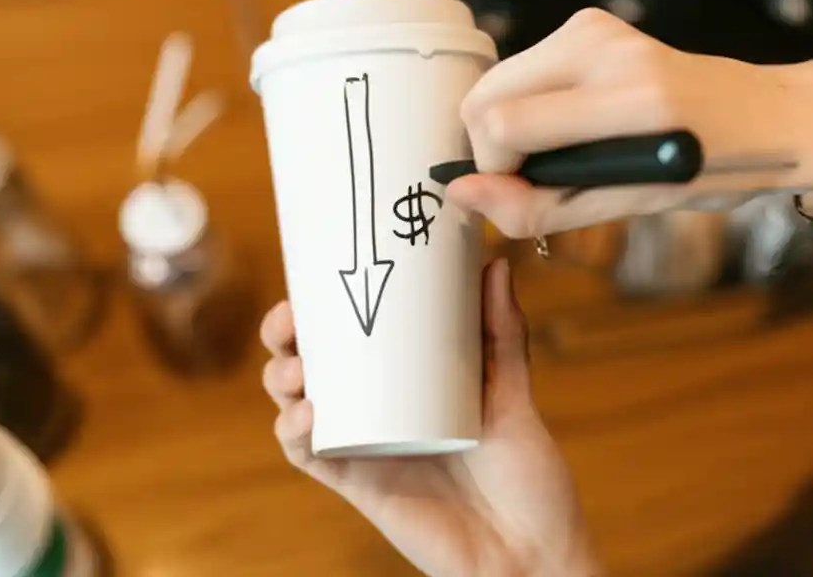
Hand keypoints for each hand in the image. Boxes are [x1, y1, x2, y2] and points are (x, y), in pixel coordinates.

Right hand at [261, 260, 596, 576]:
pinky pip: (311, 456)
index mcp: (404, 381)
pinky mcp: (358, 484)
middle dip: (284, 337)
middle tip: (290, 319)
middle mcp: (375, 410)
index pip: (348, 334)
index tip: (314, 274)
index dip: (319, 306)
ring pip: (295, 406)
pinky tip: (309, 415)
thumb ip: (501, 334)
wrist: (531, 550)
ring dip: (281, 381)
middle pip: (308, 363)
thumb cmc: (526, 476)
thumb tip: (495, 264)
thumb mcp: (512, 394)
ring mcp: (363, 446)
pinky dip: (296, 434)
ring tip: (298, 370)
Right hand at [448, 8, 809, 237]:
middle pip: (485, 97)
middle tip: (541, 175)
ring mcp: (596, 28)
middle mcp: (607, 50)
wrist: (768, 114)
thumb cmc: (715, 169)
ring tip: (566, 150)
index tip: (525, 192)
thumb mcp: (633, 205)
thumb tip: (462, 194)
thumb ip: (539, 205)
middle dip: (492, 147)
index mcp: (631, 101)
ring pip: (496, 82)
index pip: (504, 125)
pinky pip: (522, 69)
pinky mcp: (591, 22)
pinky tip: (573, 123)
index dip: (494, 171)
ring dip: (510, 124)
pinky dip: (529, 103)